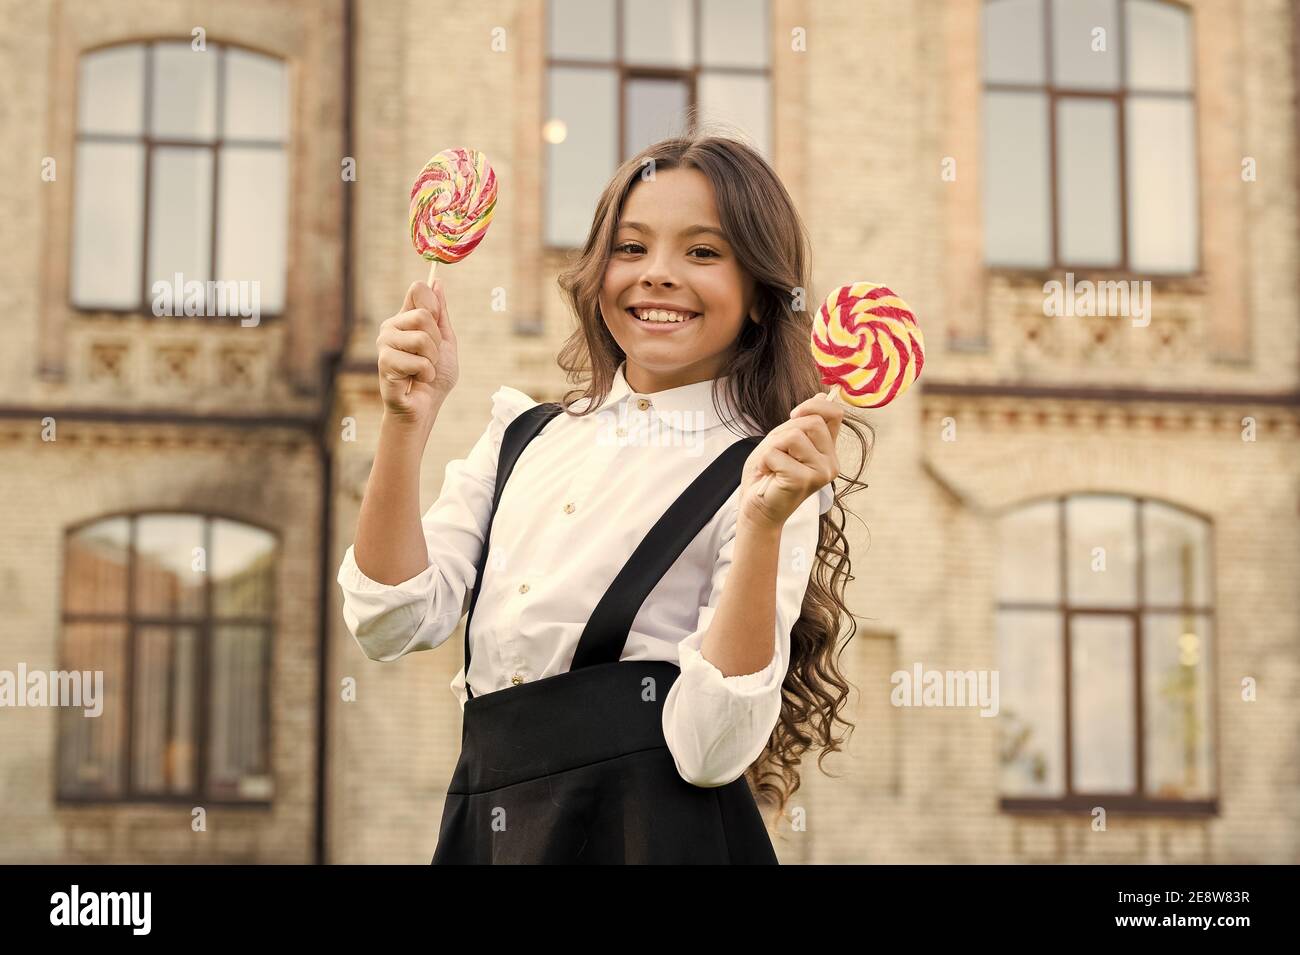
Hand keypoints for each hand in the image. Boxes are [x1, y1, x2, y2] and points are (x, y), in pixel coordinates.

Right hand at [377, 279, 458, 426]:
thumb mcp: (445, 341)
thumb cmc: (435, 376)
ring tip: (423, 371)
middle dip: (437, 342)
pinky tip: (415, 380)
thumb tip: (437, 282)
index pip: (418, 289)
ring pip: (422, 339)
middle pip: (424, 315)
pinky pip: (418, 362)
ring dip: (432, 360)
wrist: (426, 407)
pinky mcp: (384, 363)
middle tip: (431, 358)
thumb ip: (440, 313)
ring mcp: (384, 344)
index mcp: (405, 318)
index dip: (434, 305)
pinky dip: (426, 374)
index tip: (436, 323)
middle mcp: (391, 326)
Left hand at [739, 394, 842, 529]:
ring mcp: (821, 473)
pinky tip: (768, 475)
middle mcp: (831, 463)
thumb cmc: (768, 474)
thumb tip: (821, 394)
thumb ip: (801, 422)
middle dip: (784, 431)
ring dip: (773, 447)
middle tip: (776, 454)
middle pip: (812, 422)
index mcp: (828, 451)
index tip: (793, 415)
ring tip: (772, 465)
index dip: (813, 405)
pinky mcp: (805, 480)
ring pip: (794, 435)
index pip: (835, 414)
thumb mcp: (783, 440)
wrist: (756, 508)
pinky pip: (777, 453)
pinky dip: (765, 460)